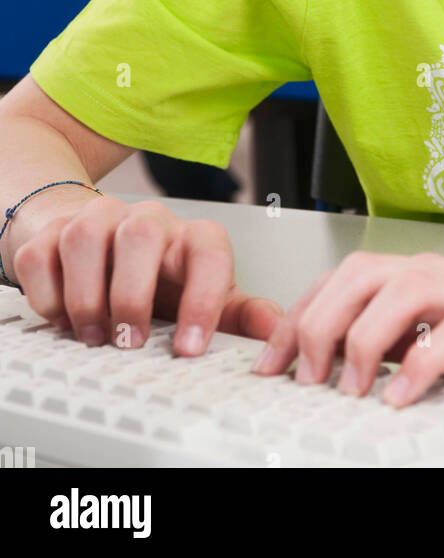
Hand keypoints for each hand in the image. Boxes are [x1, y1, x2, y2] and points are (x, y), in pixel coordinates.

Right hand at [12, 196, 284, 353]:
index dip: (203, 299)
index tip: (190, 348)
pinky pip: (44, 253)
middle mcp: (147, 221)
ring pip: (88, 235)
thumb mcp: (204, 296)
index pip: (209, 252)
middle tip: (130, 341)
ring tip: (94, 333)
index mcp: (190, 237)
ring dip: (88, 294)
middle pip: (144, 233)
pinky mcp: (54, 232)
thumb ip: (238, 313)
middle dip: (135, 292)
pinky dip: (50, 293)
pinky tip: (63, 315)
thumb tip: (276, 326)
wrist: (105, 247)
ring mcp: (98, 219)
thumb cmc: (159, 277)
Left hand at [250, 250, 443, 426]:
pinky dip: (419, 365)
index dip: (299, 314)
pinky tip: (402, 398)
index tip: (269, 363)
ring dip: (364, 340)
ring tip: (352, 387)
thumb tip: (333, 372)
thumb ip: (405, 344)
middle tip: (302, 376)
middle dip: (319, 322)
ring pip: (404, 290)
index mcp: (432, 276)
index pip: (346, 276)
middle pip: (364, 272)